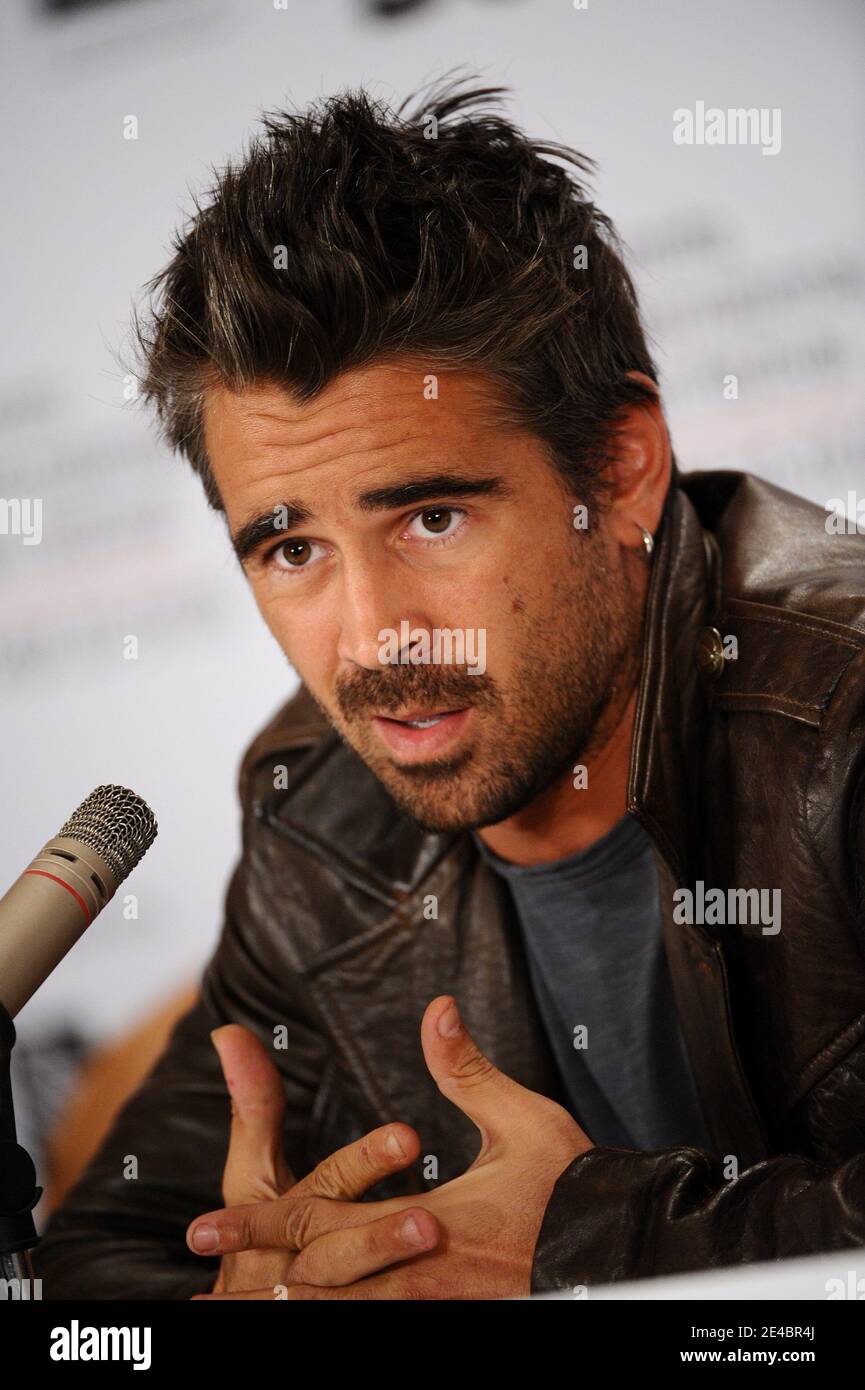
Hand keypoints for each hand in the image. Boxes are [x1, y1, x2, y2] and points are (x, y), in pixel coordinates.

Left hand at [191, 997, 592, 1298]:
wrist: (622, 1251)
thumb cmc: (571, 1188)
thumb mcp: (521, 1119)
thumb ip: (466, 1069)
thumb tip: (436, 1010)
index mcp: (428, 1223)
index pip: (323, 1225)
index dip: (262, 1225)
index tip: (209, 1225)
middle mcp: (421, 1275)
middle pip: (319, 1283)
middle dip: (257, 1275)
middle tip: (206, 1275)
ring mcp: (436, 1307)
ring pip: (346, 1316)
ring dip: (294, 1306)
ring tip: (246, 1304)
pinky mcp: (454, 1319)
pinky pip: (385, 1326)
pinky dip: (341, 1318)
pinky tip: (324, 1311)